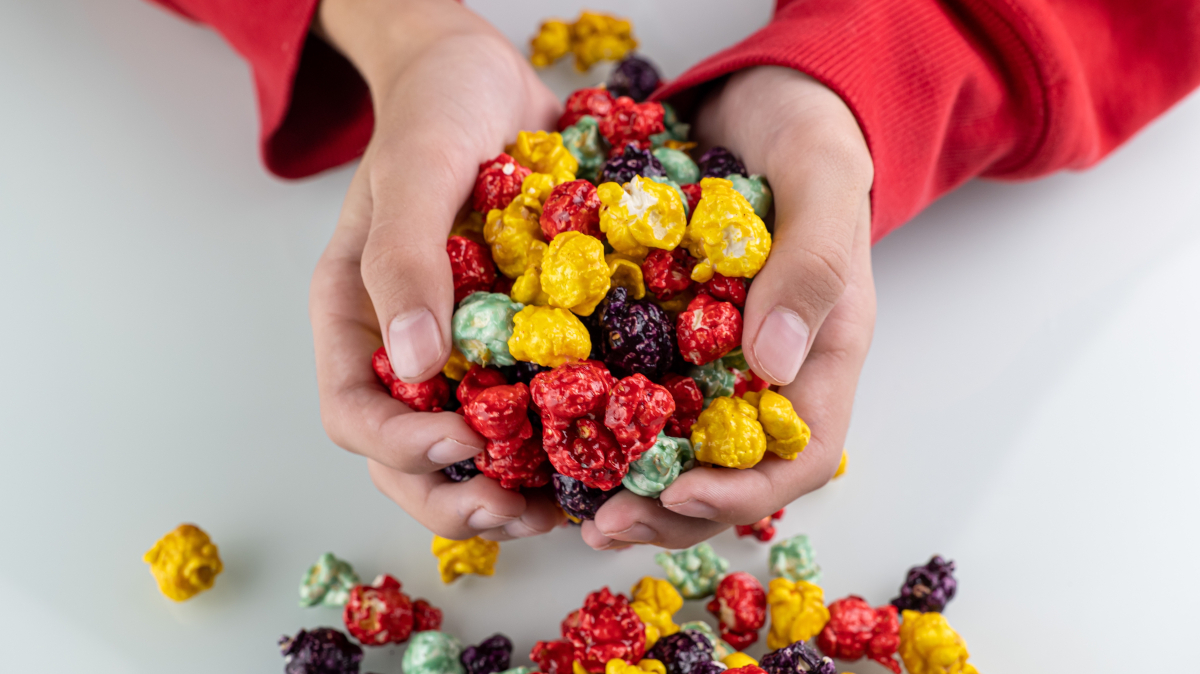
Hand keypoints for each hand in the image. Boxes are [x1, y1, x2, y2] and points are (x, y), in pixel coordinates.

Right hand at [309, 0, 564, 540]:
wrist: (491, 74)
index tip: (465, 446)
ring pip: (476, 444)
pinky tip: (608, 450)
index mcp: (358, 318)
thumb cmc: (437, 107)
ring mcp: (467, 347)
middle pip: (412, 455)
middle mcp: (409, 346)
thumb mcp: (416, 169)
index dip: (401, 448)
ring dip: (514, 486)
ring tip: (566, 506)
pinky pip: (535, 403)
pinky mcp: (523, 337)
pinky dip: (563, 438)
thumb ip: (403, 261)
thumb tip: (415, 365)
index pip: (356, 413)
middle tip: (523, 511)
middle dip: (461, 494)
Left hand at [583, 67, 876, 548]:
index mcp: (820, 355)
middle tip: (603, 521)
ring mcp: (711, 358)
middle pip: (727, 473)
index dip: (742, 492)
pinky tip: (546, 435)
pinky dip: (596, 422)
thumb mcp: (824, 183)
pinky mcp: (662, 336)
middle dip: (669, 511)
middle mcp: (765, 373)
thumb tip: (770, 363)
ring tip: (570, 505)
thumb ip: (812, 265)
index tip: (679, 495)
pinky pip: (632, 392)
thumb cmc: (809, 137)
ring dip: (627, 484)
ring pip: (675, 449)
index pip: (797, 456)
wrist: (761, 103)